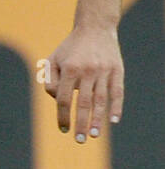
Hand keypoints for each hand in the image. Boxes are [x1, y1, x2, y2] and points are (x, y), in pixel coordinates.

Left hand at [44, 24, 123, 141]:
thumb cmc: (70, 48)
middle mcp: (87, 71)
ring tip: (94, 135)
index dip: (63, 116)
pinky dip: (116, 106)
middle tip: (79, 140)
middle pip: (83, 103)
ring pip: (100, 100)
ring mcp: (103, 71)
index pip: (64, 99)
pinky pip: (117, 91)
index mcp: (70, 69)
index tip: (63, 129)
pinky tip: (114, 120)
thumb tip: (57, 100)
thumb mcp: (53, 60)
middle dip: (80, 123)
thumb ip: (49, 80)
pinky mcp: (117, 70)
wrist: (95, 28)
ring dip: (97, 119)